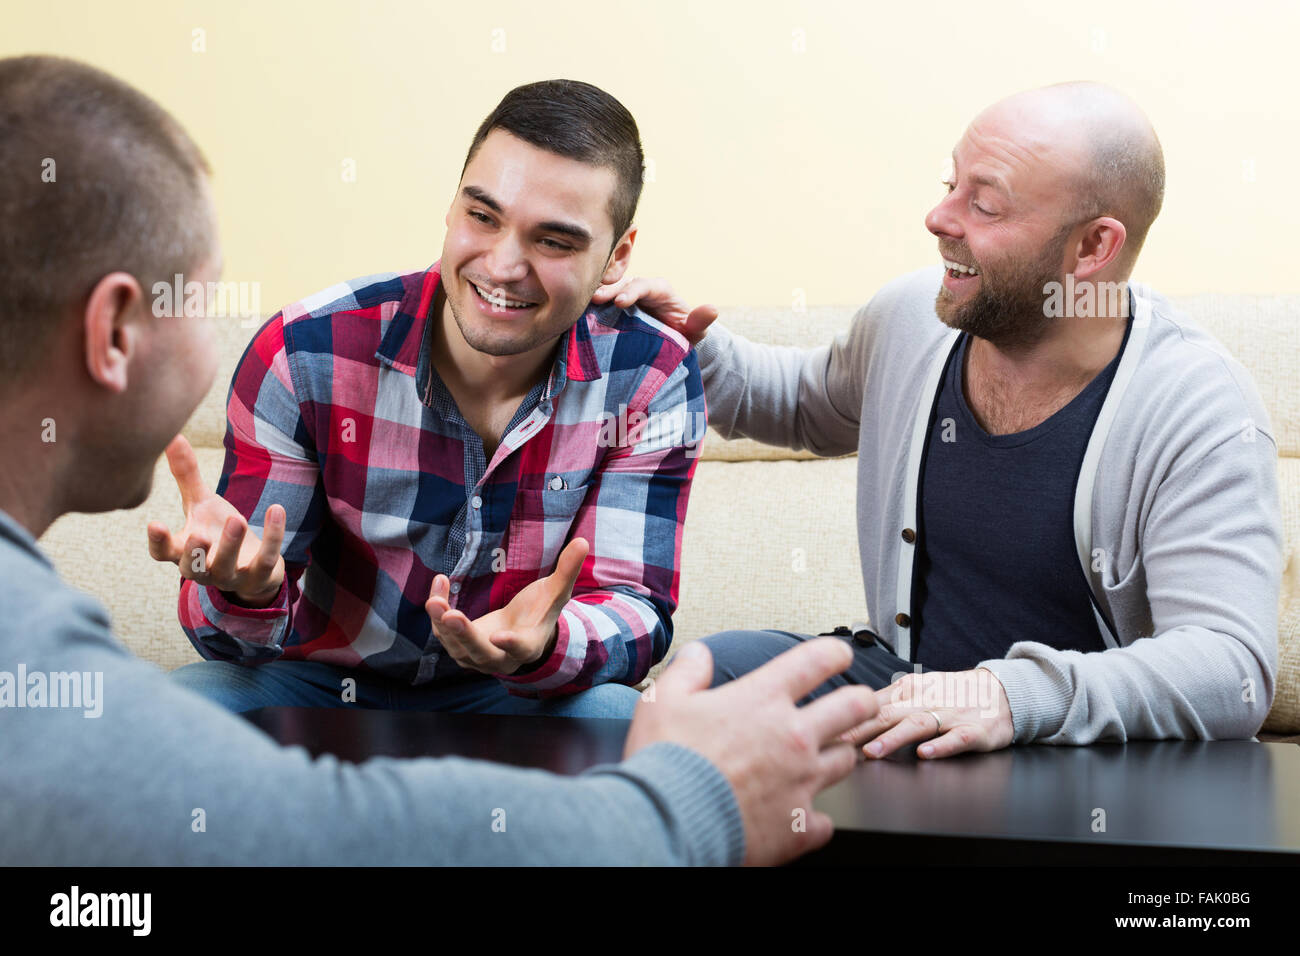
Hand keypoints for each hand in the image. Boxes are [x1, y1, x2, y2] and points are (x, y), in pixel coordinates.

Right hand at [146, 435, 286, 607]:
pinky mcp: (258, 578)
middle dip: (195, 551)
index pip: (163, 553)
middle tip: (200, 532)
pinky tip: (276, 509)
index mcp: (184, 551)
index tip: (154, 523)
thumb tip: (172, 437)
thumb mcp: (202, 504)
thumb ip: (186, 475)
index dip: (158, 542)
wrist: (253, 567)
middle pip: (191, 568)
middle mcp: (203, 569)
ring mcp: (230, 577)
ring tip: (238, 519)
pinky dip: (272, 536)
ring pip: (226, 567)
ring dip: (231, 545)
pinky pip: (265, 561)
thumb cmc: (218, 532)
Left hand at [426, 537, 589, 675]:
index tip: (500, 637)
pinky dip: (438, 611)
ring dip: (442, 621)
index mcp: (528, 646)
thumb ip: (566, 570)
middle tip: (450, 615)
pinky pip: (443, 632)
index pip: (520, 648)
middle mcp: (500, 658)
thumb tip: (583, 541)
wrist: (521, 632)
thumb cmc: (539, 611)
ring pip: (455, 644)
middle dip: (464, 634)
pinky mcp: (459, 646)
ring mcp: (476, 656)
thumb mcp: (555, 591)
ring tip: (435, 596)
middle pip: (480, 651)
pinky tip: (438, 584)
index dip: (511, 644)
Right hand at [591, 276, 717, 346]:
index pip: (645, 285)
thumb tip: (713, 310)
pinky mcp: (613, 308)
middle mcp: (640, 288)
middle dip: (609, 290)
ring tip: (582, 302)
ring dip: (596, 294)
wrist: (671, 343)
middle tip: (596, 299)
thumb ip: (700, 321)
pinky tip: (575, 309)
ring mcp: (624, 296)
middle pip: (623, 283)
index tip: (620, 302)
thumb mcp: (694, 331)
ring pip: (609, 289)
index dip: (632, 291)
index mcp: (660, 289)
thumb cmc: (684, 335)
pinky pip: (600, 302)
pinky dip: (589, 304)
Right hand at [624, 638, 876, 865]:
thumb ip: (687, 671)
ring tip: (827, 759)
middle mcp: (793, 736)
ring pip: (846, 761)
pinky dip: (815, 820)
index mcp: (762, 699)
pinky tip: (802, 818)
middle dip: (863, 702)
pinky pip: (825, 822)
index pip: (815, 660)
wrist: (669, 821)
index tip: (839, 655)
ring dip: (838, 757)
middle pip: (854, 707)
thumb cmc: (667, 761)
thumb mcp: (663, 700)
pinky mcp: (799, 825)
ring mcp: (801, 781)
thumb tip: (699, 654)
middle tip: (862, 703)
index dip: (834, 652)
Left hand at [844, 668, 1014, 759]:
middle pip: (888, 713)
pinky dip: (942, 746)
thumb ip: (886, 704)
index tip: (821, 730)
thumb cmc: (952, 695)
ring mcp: (951, 715)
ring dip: (894, 738)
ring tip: (872, 751)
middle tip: (835, 743)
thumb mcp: (917, 692)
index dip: (845, 718)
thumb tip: (845, 716)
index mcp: (908, 691)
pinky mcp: (975, 730)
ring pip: (918, 724)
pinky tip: (925, 754)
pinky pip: (957, 739)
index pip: (871, 704)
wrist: (1002, 690)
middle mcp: (926, 700)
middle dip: (859, 728)